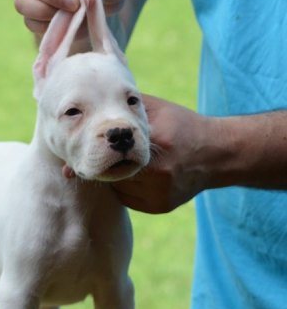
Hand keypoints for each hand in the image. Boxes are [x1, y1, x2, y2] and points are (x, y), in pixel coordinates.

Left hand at [113, 95, 286, 213]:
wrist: (217, 155)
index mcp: (159, 140)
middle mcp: (160, 170)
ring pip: (118, 187)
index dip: (102, 145)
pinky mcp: (160, 206)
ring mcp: (160, 192)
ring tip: (117, 164)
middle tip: (99, 156)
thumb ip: (130, 105)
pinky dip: (125, 189)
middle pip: (114, 169)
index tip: (90, 145)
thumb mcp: (160, 108)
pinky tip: (133, 177)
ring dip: (114, 177)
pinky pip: (128, 199)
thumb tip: (99, 102)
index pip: (116, 146)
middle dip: (106, 162)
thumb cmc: (183, 126)